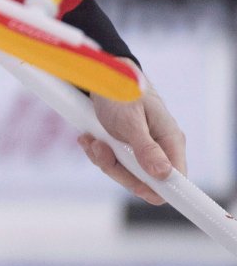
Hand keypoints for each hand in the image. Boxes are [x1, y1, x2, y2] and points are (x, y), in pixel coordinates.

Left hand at [78, 81, 185, 205]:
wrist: (102, 75)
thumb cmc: (121, 92)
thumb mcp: (131, 121)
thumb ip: (146, 148)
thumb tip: (163, 174)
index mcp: (170, 139)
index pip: (177, 178)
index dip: (162, 190)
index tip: (140, 191)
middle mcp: (158, 147)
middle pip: (144, 180)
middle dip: (118, 170)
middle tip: (101, 150)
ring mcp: (140, 147)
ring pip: (123, 171)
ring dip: (103, 158)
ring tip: (92, 140)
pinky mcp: (123, 145)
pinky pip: (111, 160)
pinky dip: (97, 151)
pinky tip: (88, 138)